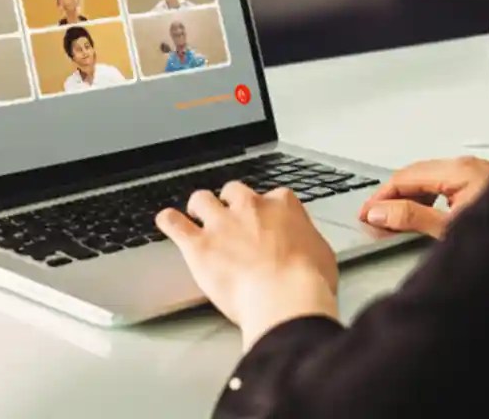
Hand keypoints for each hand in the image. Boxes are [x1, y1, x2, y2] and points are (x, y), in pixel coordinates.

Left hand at [156, 182, 339, 349]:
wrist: (285, 298)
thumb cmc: (307, 281)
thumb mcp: (321, 254)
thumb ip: (306, 241)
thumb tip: (305, 246)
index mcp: (282, 206)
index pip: (273, 197)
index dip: (268, 210)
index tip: (267, 220)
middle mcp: (250, 208)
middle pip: (234, 191)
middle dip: (230, 202)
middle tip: (231, 216)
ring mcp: (222, 224)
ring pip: (201, 199)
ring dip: (199, 207)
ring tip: (197, 215)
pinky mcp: (199, 245)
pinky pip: (175, 223)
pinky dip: (169, 221)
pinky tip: (167, 221)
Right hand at [358, 157, 488, 237]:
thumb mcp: (449, 229)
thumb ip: (411, 218)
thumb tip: (382, 212)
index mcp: (459, 170)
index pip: (405, 176)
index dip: (381, 196)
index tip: (366, 213)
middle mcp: (468, 166)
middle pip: (417, 176)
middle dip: (393, 197)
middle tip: (374, 219)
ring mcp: (477, 174)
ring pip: (431, 182)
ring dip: (411, 201)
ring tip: (395, 223)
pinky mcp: (483, 186)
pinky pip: (446, 188)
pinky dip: (429, 202)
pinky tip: (424, 218)